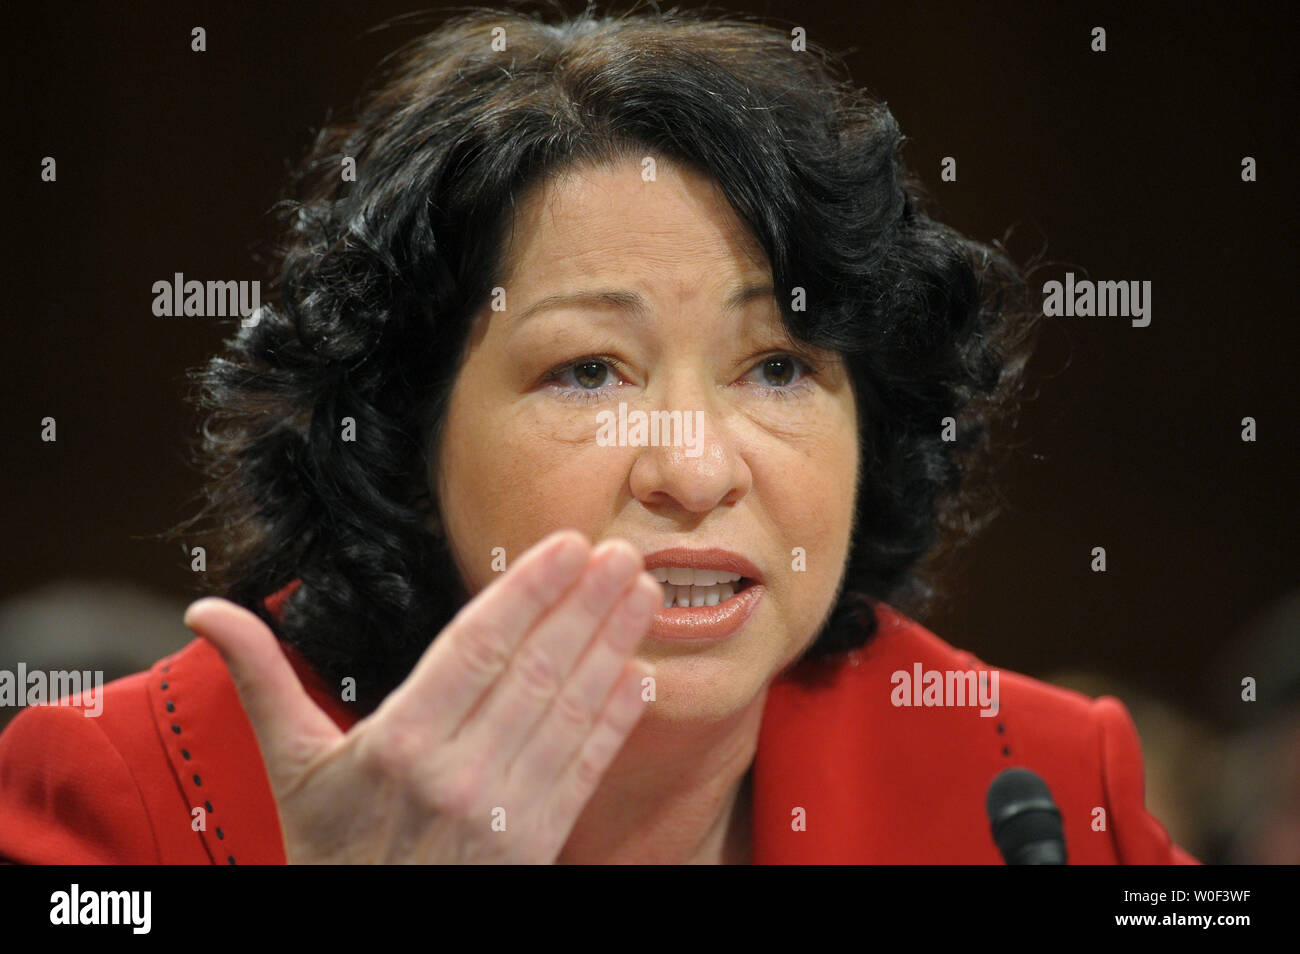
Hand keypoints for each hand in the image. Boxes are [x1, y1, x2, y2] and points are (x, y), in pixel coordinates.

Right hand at [183, 530, 660, 862]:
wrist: (365, 942)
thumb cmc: (328, 852)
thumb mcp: (289, 767)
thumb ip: (262, 680)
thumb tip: (206, 609)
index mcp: (397, 744)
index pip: (477, 648)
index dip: (528, 591)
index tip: (567, 545)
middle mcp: (457, 774)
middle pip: (534, 670)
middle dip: (585, 605)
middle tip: (622, 551)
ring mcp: (502, 813)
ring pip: (567, 711)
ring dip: (612, 646)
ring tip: (643, 593)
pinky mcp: (535, 847)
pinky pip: (584, 771)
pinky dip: (615, 721)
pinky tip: (639, 676)